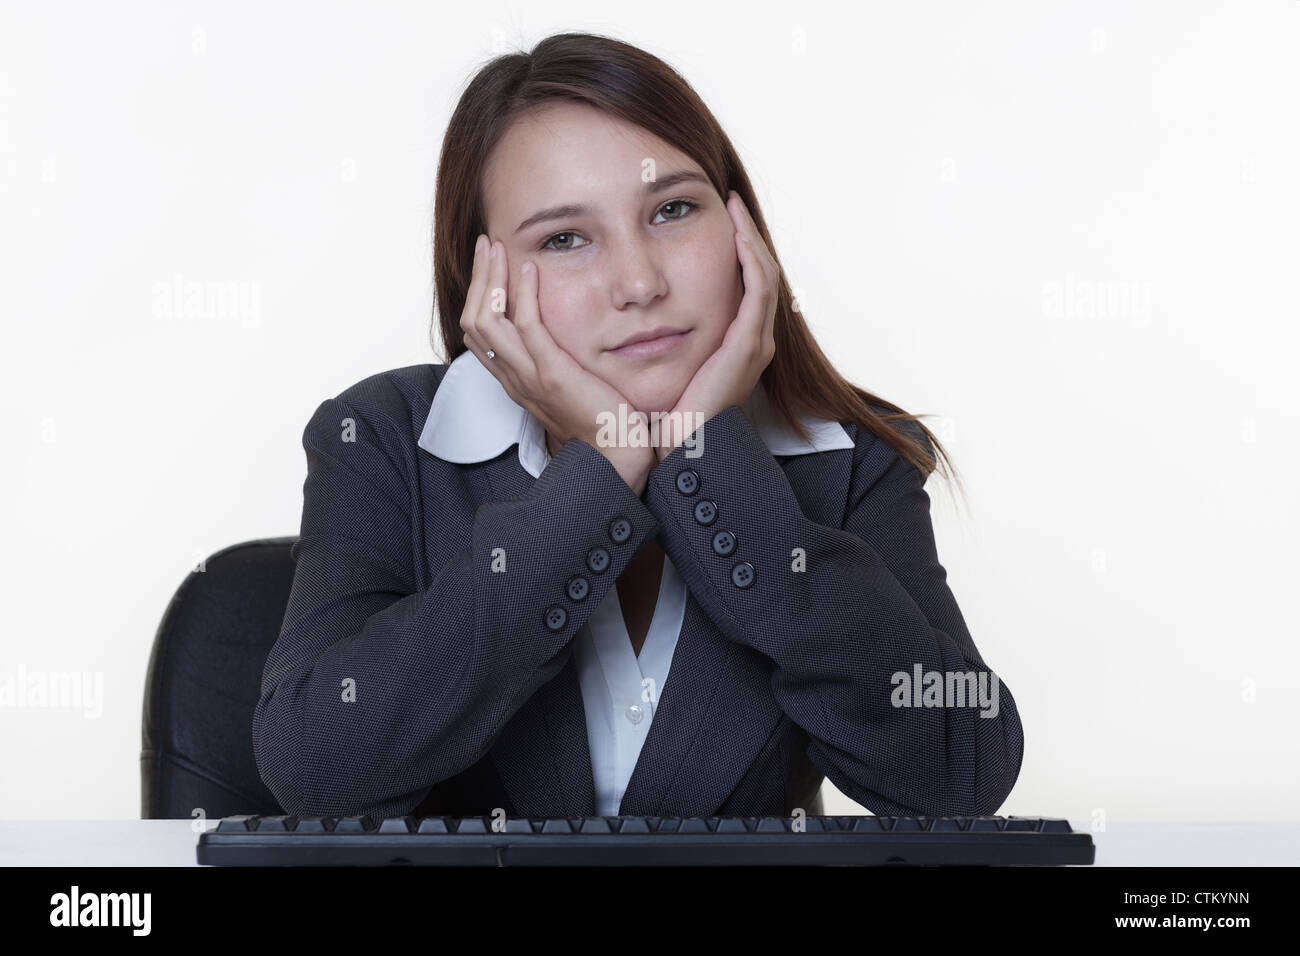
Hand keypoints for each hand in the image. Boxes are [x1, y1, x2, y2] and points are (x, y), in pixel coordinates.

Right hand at [460, 235, 657, 493]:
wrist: (618, 455)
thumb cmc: (604, 423)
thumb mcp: (572, 386)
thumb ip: (561, 362)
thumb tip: (567, 337)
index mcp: (516, 381)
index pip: (478, 334)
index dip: (477, 296)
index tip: (488, 264)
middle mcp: (514, 378)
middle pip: (473, 321)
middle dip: (477, 278)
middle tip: (486, 244)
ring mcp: (529, 377)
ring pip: (487, 320)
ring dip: (489, 278)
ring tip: (496, 247)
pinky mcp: (552, 375)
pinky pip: (527, 326)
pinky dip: (524, 293)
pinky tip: (531, 268)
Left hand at [654, 191, 777, 461]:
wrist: (677, 449)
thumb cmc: (665, 414)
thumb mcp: (663, 364)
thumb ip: (659, 335)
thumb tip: (633, 310)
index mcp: (735, 344)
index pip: (744, 285)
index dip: (737, 250)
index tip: (719, 219)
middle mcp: (753, 341)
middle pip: (760, 274)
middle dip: (747, 236)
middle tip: (731, 202)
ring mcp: (755, 343)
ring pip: (764, 276)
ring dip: (750, 238)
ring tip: (734, 208)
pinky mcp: (748, 345)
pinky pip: (758, 290)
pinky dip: (750, 258)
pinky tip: (736, 234)